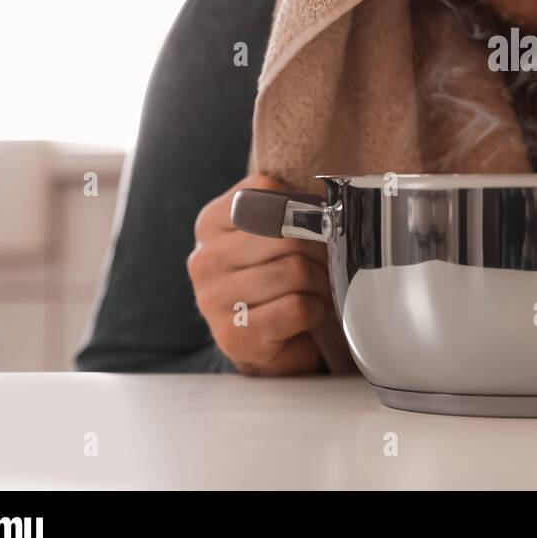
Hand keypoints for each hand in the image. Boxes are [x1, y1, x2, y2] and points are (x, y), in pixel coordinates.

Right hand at [188, 174, 332, 375]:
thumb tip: (332, 205)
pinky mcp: (235, 335)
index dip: (304, 210)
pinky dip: (315, 310)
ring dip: (319, 283)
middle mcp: (205, 259)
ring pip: (295, 272)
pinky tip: (307, 314)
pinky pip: (297, 307)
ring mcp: (214, 299)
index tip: (313, 228)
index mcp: (211, 223)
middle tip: (323, 267)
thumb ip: (289, 210)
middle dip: (318, 253)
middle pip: (287, 236)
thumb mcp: (273, 234)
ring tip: (314, 291)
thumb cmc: (276, 280)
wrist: (268, 344)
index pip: (267, 193)